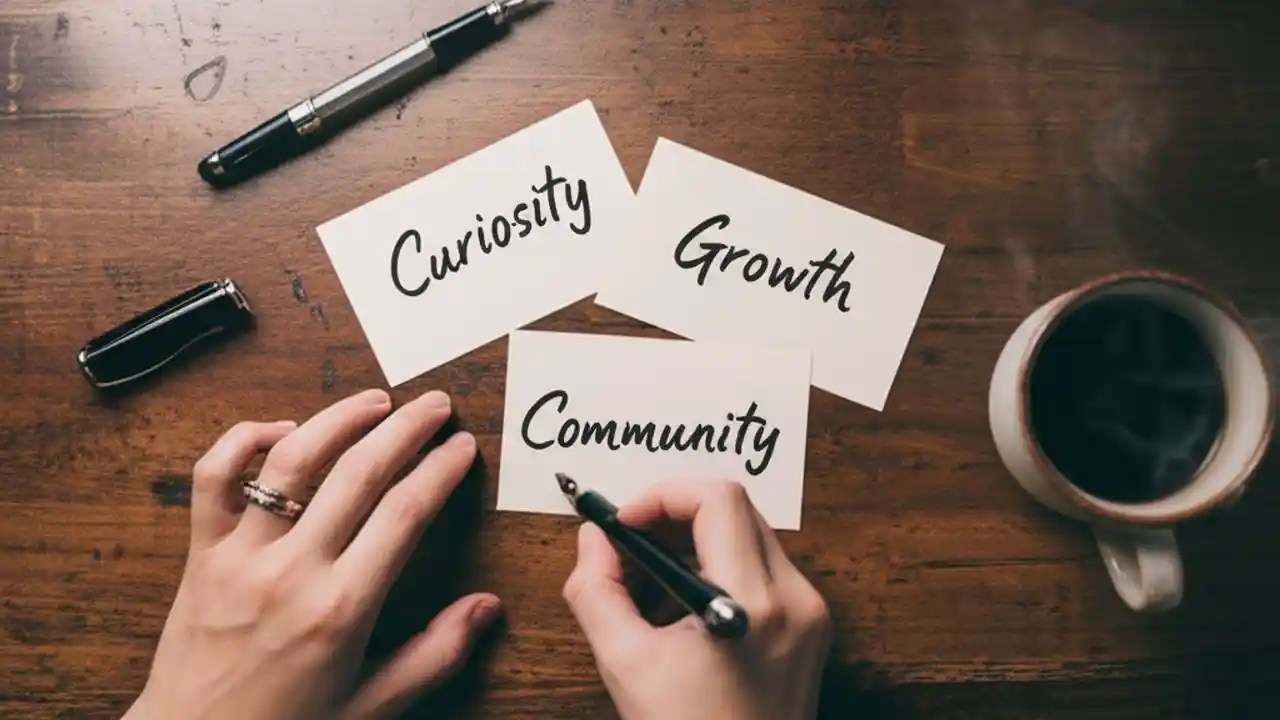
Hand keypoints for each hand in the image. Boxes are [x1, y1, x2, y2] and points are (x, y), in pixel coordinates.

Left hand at [125, 389, 499, 719]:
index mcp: (342, 608)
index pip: (404, 514)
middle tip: (435, 406)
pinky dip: (245, 439)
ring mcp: (242, 555)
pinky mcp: (202, 552)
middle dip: (406, 428)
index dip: (440, 470)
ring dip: (338, 418)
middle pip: (358, 473)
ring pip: (291, 460)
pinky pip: (214, 476)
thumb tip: (486, 607)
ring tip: (375, 401)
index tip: (462, 447)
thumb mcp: (373, 703)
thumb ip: (435, 653)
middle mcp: (292, 572)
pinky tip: (282, 431)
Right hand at [562, 481, 831, 719]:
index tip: (624, 523)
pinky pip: (763, 570)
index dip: (662, 496)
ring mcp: (810, 612)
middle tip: (630, 546)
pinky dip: (719, 571)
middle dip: (675, 518)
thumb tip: (594, 539)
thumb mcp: (625, 663)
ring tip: (651, 589)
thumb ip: (597, 590)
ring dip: (694, 545)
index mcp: (752, 603)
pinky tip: (682, 612)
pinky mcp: (812, 627)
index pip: (717, 500)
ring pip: (749, 537)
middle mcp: (795, 598)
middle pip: (736, 510)